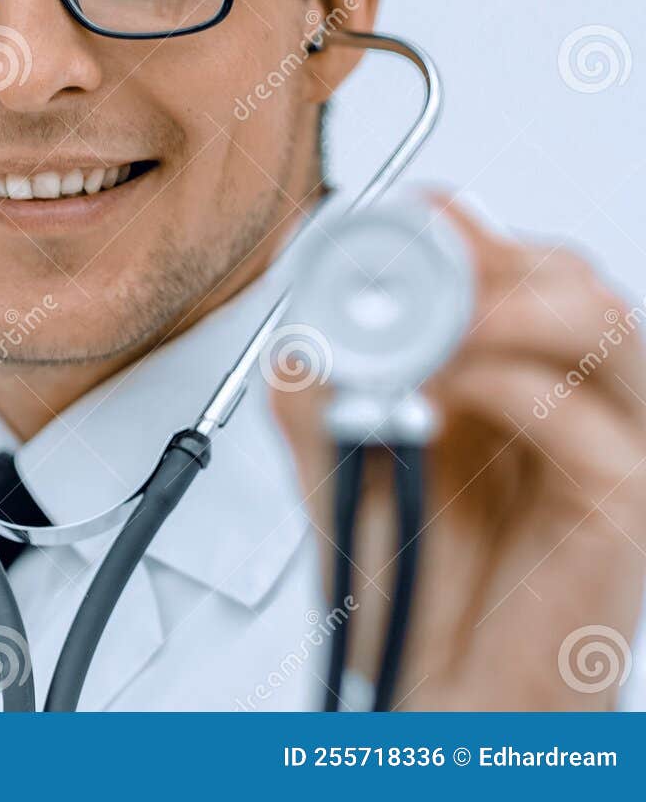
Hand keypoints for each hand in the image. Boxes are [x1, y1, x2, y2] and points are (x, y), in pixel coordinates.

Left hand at [273, 194, 645, 708]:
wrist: (440, 699)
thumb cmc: (409, 590)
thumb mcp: (341, 471)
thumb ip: (318, 403)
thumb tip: (296, 339)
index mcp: (513, 383)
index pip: (515, 272)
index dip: (462, 230)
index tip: (395, 210)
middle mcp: (571, 408)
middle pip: (571, 282)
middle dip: (489, 253)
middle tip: (413, 254)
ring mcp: (609, 455)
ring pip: (606, 329)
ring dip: (510, 302)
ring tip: (430, 314)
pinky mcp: (621, 514)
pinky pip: (590, 430)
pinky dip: (514, 389)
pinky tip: (449, 384)